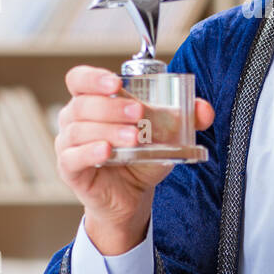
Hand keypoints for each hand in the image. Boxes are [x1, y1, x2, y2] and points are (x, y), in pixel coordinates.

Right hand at [55, 65, 214, 253]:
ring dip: (108, 129)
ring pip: (79, 130)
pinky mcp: (70, 169)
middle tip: (139, 113)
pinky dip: (89, 152)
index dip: (93, 78)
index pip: (79, 79)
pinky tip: (106, 151)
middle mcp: (75, 120)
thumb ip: (186, 118)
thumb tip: (205, 109)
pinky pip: (72, 157)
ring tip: (133, 137)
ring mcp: (69, 144)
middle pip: (82, 104)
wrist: (133, 196)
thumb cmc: (141, 158)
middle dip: (113, 107)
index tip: (116, 83)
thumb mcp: (166, 135)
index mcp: (93, 102)